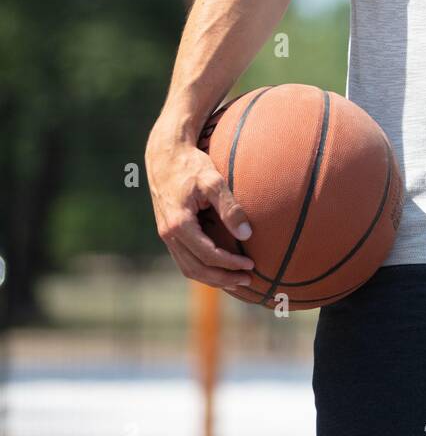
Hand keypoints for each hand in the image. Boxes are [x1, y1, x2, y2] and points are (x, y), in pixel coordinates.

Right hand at [145, 120, 255, 290]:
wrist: (166, 155)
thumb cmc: (192, 165)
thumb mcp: (214, 181)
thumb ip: (230, 207)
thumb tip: (247, 234)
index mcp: (179, 224)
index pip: (208, 255)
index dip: (230, 264)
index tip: (250, 265)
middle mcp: (169, 234)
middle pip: (196, 270)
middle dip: (222, 279)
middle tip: (248, 280)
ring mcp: (166, 235)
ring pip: (188, 268)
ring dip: (212, 278)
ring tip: (236, 279)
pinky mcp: (169, 232)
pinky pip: (185, 259)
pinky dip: (202, 268)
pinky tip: (220, 267)